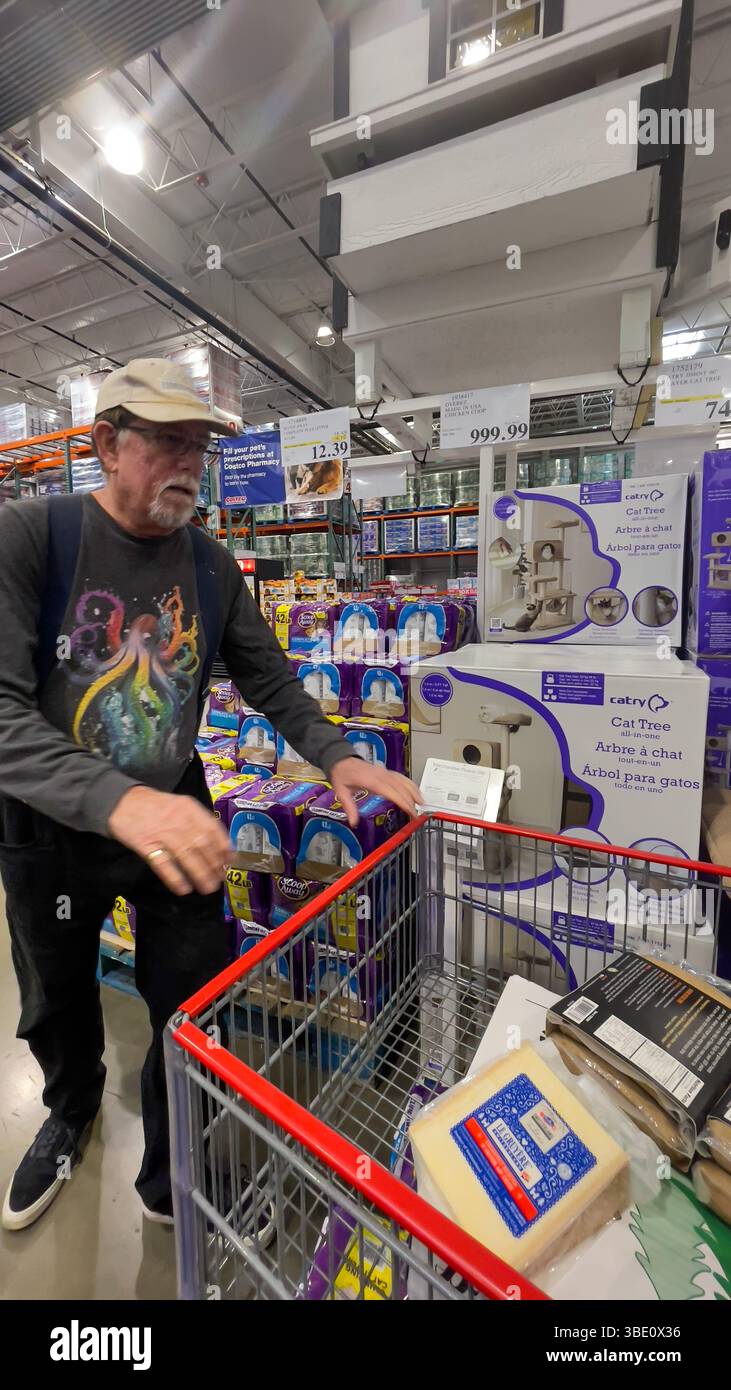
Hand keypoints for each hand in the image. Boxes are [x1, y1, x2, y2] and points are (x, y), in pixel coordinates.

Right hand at [108, 786, 230, 896]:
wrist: (121, 801)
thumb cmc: (156, 806)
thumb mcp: (179, 805)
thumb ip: (197, 821)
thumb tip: (220, 846)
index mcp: (189, 807)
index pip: (212, 827)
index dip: (223, 846)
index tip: (230, 861)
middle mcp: (178, 818)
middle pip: (201, 844)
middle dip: (214, 864)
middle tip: (220, 878)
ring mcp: (161, 832)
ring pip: (186, 855)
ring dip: (200, 874)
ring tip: (208, 888)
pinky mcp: (145, 844)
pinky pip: (163, 864)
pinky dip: (175, 878)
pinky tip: (184, 889)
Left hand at [329, 757, 421, 828]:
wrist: (341, 759)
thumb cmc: (342, 774)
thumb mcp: (341, 791)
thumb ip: (349, 807)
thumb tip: (354, 822)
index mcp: (372, 781)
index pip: (393, 792)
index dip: (404, 802)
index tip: (411, 812)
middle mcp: (381, 775)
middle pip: (402, 788)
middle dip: (411, 801)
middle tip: (417, 814)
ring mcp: (385, 772)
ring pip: (404, 781)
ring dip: (414, 791)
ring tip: (422, 803)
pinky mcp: (385, 771)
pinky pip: (401, 777)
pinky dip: (410, 784)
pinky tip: (414, 791)